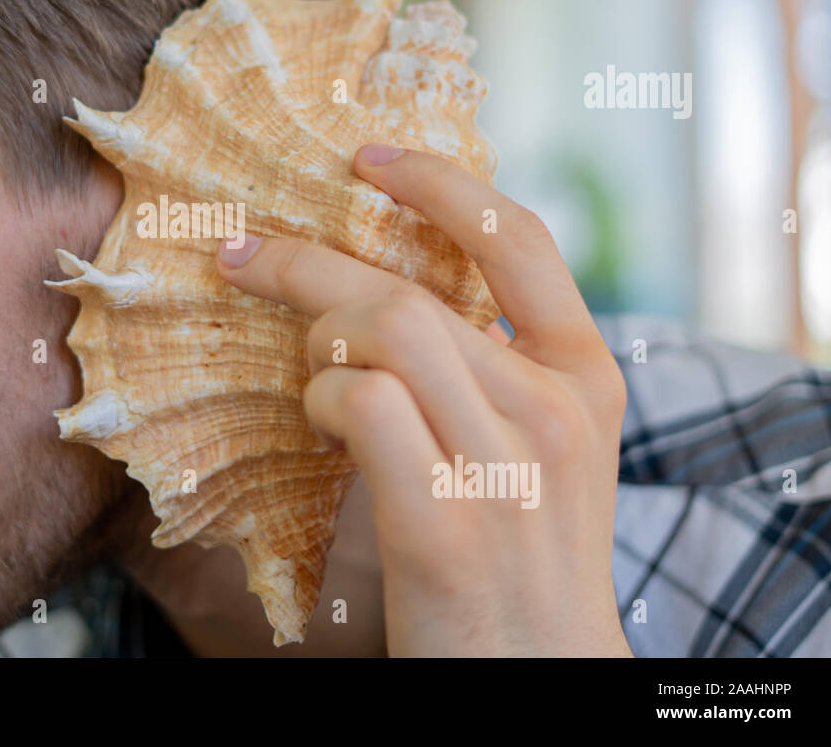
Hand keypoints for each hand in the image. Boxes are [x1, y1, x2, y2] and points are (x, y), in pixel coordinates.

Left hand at [216, 145, 630, 656]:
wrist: (541, 673)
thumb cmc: (519, 555)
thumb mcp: (537, 445)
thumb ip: (490, 369)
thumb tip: (385, 296)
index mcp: (587, 377)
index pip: (521, 239)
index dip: (440, 183)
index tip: (368, 158)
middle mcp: (555, 409)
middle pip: (413, 288)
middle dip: (309, 262)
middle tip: (243, 254)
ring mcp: (506, 465)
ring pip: (384, 329)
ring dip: (315, 336)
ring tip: (307, 375)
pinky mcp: (445, 520)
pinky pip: (361, 400)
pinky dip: (322, 398)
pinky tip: (322, 425)